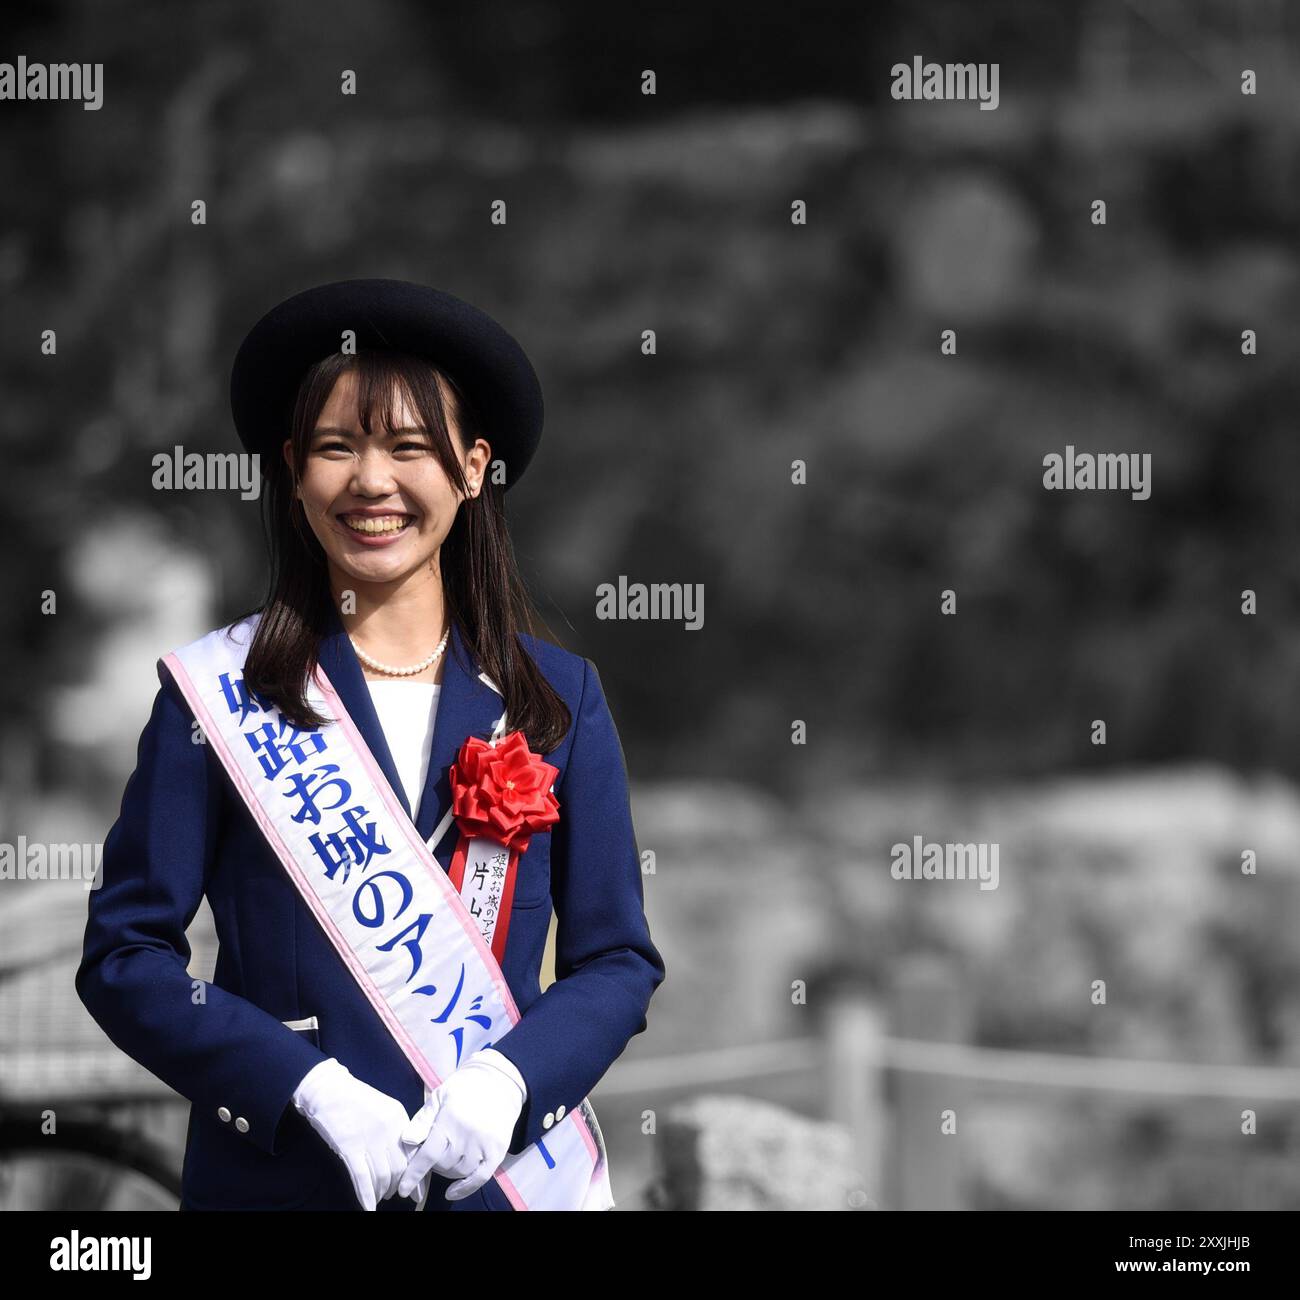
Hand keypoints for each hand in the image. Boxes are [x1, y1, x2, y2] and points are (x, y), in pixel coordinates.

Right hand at [292, 1058, 412, 1210]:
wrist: (329, 1089)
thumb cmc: (356, 1100)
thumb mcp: (384, 1110)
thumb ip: (397, 1131)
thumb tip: (406, 1158)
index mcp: (399, 1117)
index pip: (413, 1153)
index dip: (415, 1176)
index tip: (417, 1191)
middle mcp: (388, 1129)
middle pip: (399, 1168)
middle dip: (397, 1186)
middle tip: (392, 1193)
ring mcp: (369, 1139)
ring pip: (382, 1176)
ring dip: (381, 1192)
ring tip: (379, 1196)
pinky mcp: (349, 1147)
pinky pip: (362, 1177)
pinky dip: (366, 1196)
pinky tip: (368, 1207)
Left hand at [397, 1051, 525, 1201]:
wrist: (498, 1081)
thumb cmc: (463, 1088)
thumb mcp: (439, 1097)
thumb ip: (422, 1120)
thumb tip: (406, 1141)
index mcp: (450, 1120)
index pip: (428, 1154)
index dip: (414, 1174)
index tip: (403, 1190)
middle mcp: (467, 1134)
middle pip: (442, 1166)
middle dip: (434, 1163)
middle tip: (436, 1150)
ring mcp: (484, 1144)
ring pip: (459, 1172)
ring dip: (449, 1171)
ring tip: (450, 1155)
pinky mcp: (498, 1150)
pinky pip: (480, 1178)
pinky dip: (465, 1188)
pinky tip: (452, 1192)